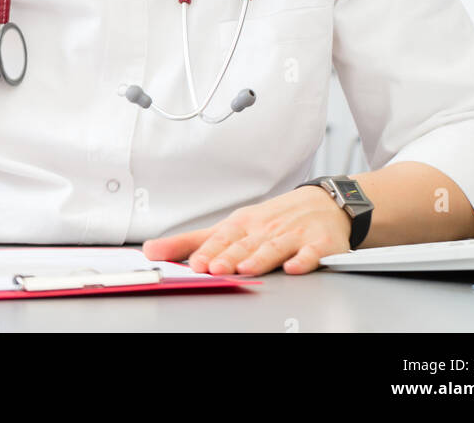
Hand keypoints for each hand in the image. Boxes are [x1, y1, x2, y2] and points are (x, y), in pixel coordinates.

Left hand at [141, 186, 351, 275]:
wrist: (322, 204)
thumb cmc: (272, 219)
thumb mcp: (231, 225)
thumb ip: (192, 241)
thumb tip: (151, 250)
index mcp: (243, 225)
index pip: (222, 238)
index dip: (208, 251)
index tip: (193, 263)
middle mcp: (265, 229)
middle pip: (245, 244)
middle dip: (227, 256)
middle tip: (211, 268)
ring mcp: (292, 236)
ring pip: (273, 248)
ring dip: (258, 257)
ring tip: (244, 268)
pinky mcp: (318, 244)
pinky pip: (311, 253)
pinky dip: (303, 260)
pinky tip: (294, 267)